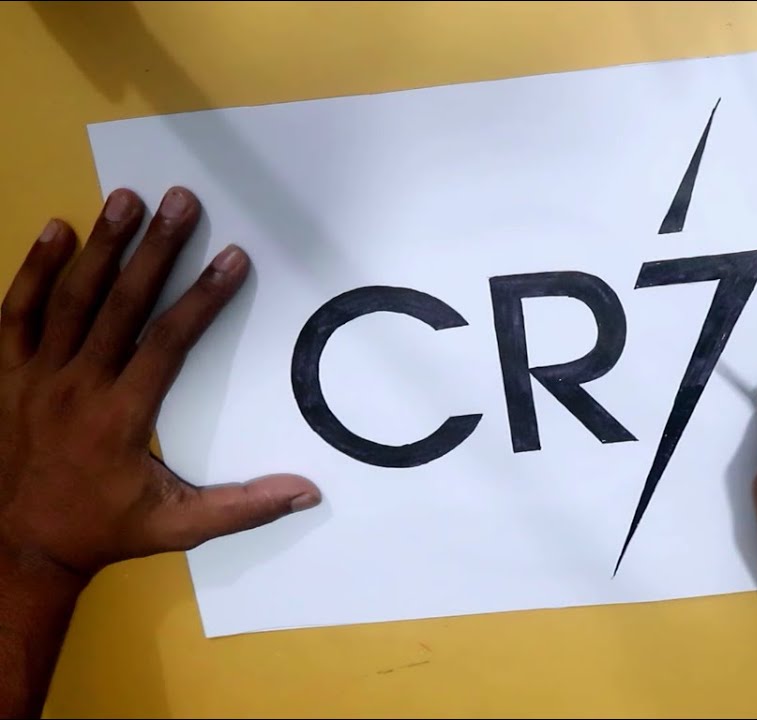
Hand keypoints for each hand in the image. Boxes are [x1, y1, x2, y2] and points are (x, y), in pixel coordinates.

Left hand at [0, 187, 318, 716]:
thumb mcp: (179, 527)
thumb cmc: (105, 530)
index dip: (203, 298)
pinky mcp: (7, 374)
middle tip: (180, 202)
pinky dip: (33, 271)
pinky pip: (16, 313)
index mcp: (122, 416)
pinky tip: (55, 230)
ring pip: (70, 299)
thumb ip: (243, 507)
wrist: (21, 546)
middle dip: (154, 250)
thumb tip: (307, 493)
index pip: (168, 343)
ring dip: (100, 247)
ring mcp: (36, 377)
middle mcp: (78, 387)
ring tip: (125, 199)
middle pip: (120, 305)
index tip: (232, 258)